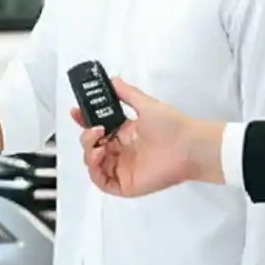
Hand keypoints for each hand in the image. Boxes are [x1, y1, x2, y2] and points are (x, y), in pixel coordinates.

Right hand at [74, 77, 223, 196]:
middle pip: (92, 147)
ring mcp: (122, 169)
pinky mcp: (125, 184)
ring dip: (88, 151)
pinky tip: (99, 155)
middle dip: (85, 136)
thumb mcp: (146, 104)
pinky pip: (102, 182)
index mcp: (125, 134)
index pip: (97, 130)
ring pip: (93, 164)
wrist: (189, 146)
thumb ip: (127, 93)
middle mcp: (122, 151)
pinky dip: (94, 170)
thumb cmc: (172, 126)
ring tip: (98, 141)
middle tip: (94, 128)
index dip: (84, 122)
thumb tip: (112, 80)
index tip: (76, 112)